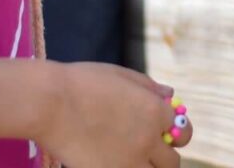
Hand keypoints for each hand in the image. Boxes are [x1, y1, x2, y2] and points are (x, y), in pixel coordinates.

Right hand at [34, 63, 190, 167]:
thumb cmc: (82, 82)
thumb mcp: (121, 75)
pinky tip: (112, 162)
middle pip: (172, 162)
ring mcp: (130, 161)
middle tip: (148, 152)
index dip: (175, 133)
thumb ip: (149, 87)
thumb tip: (170, 95)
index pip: (183, 131)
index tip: (163, 134)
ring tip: (131, 159)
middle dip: (163, 156)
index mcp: (155, 111)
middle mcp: (148, 139)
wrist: (50, 103)